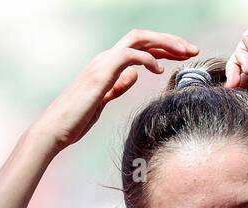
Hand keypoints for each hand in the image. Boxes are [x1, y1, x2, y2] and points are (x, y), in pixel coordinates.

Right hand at [35, 29, 199, 151]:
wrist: (54, 130)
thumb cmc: (76, 120)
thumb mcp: (103, 100)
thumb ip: (117, 85)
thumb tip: (133, 75)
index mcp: (108, 65)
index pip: (140, 47)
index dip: (164, 48)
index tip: (185, 56)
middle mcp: (105, 58)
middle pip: (143, 38)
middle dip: (171, 41)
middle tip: (193, 50)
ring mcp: (102, 63)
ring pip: (138, 40)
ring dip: (165, 43)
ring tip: (185, 54)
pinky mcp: (101, 73)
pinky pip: (129, 55)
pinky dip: (147, 59)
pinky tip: (160, 71)